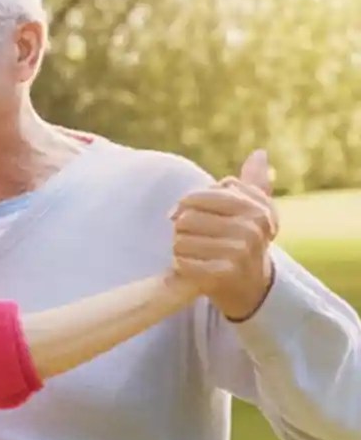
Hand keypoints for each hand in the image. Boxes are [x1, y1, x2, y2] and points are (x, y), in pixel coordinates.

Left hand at [172, 149, 277, 320]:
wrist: (252, 286)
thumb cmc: (245, 241)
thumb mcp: (255, 210)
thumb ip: (252, 183)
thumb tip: (259, 153)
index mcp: (256, 208)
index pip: (198, 196)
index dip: (184, 205)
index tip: (184, 214)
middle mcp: (251, 228)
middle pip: (186, 218)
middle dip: (183, 228)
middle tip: (193, 237)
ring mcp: (239, 252)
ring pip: (180, 239)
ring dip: (180, 247)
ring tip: (195, 252)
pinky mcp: (223, 275)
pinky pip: (182, 262)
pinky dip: (181, 265)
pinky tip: (193, 267)